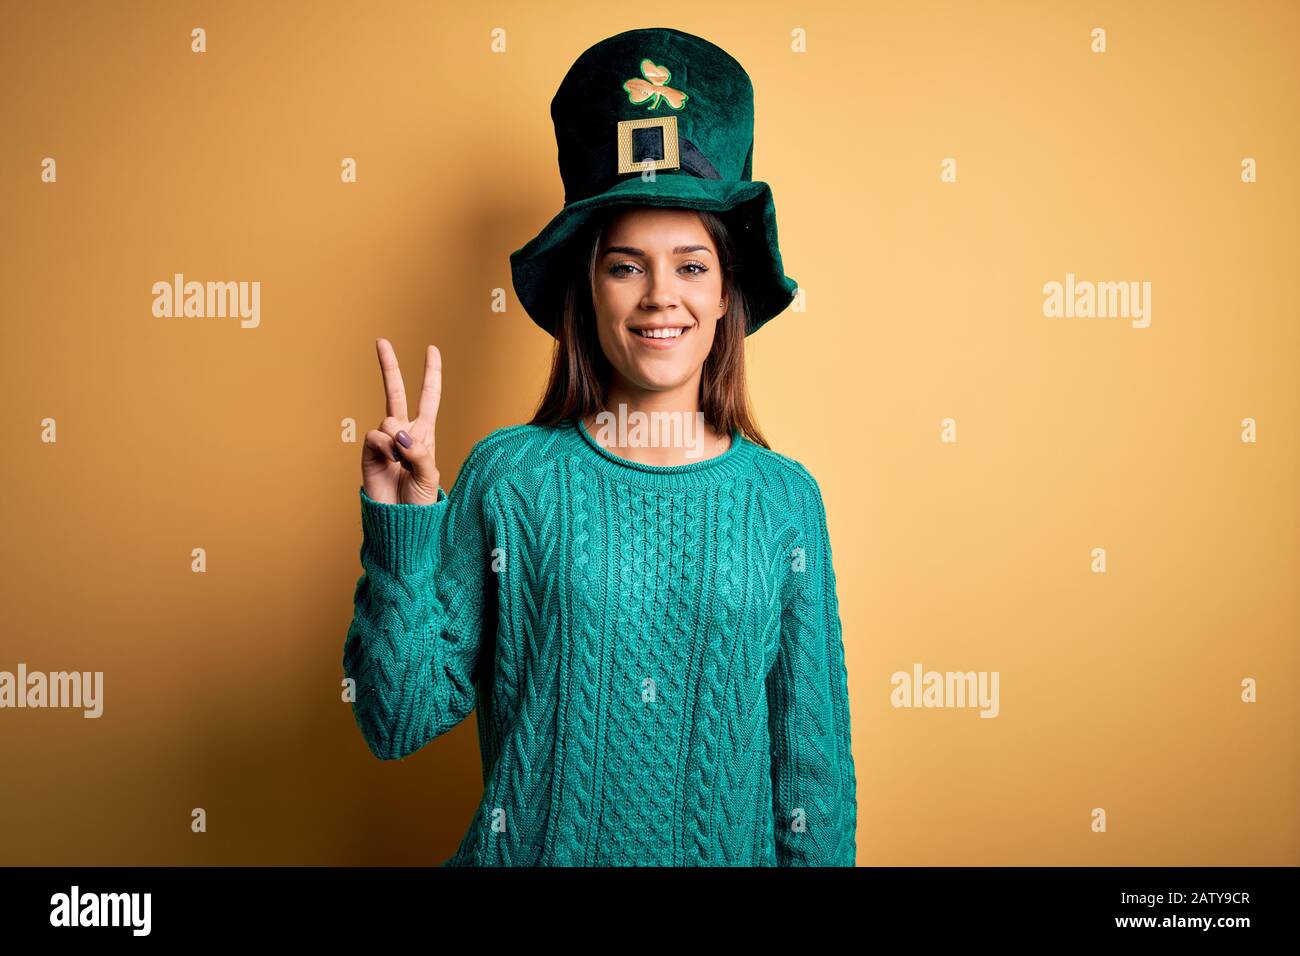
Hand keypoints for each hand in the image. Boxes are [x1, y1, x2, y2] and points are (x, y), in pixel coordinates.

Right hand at [361, 338, 441, 505]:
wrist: (400, 520)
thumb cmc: (420, 500)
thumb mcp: (431, 474)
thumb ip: (419, 451)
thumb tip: (399, 433)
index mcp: (424, 433)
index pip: (428, 397)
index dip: (431, 373)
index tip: (431, 349)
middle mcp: (403, 432)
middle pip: (395, 392)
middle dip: (389, 366)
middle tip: (381, 341)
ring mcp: (385, 440)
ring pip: (390, 419)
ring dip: (400, 440)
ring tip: (403, 463)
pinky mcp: (369, 451)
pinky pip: (377, 436)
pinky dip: (387, 447)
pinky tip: (391, 462)